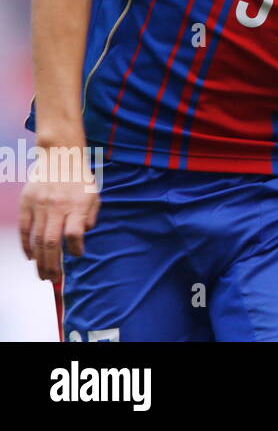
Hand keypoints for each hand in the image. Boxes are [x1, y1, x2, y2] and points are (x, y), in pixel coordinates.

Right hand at [19, 154, 99, 281]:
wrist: (60, 156)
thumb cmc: (80, 179)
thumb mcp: (94, 195)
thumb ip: (90, 216)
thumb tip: (82, 236)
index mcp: (76, 205)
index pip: (75, 233)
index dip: (76, 248)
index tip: (77, 255)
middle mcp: (57, 206)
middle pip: (52, 242)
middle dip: (52, 265)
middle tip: (53, 279)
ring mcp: (39, 205)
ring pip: (37, 239)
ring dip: (39, 260)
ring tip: (43, 274)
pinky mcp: (26, 203)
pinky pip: (24, 229)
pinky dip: (26, 245)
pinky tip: (31, 257)